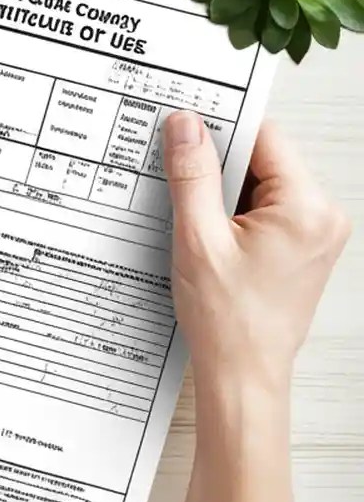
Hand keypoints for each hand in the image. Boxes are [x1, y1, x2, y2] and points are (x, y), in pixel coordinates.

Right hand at [162, 110, 350, 395]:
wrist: (243, 374)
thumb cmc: (228, 321)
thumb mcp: (198, 239)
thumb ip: (192, 176)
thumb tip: (186, 126)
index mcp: (307, 208)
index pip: (264, 138)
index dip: (220, 131)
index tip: (184, 129)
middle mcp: (323, 216)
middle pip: (264, 160)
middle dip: (218, 166)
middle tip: (179, 179)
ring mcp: (317, 232)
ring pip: (262, 184)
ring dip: (223, 192)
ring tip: (195, 221)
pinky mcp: (304, 246)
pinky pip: (266, 209)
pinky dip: (234, 212)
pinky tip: (208, 234)